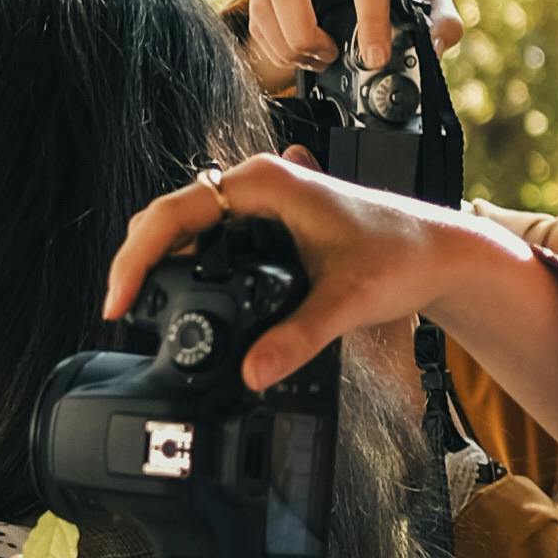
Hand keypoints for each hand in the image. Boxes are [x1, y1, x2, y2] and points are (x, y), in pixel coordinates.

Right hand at [100, 149, 461, 386]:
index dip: (137, 259)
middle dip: (138, 264)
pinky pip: (208, 238)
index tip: (118, 302)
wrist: (439, 252)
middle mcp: (257, 183)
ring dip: (159, 265)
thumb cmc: (402, 254)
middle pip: (168, 217)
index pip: (173, 213)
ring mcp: (260, 202)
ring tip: (140, 312)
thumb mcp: (347, 300)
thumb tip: (252, 373)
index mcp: (265, 183)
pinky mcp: (267, 223)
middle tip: (121, 315)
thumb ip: (298, 337)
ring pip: (185, 227)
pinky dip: (186, 267)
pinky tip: (181, 299)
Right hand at [238, 0, 455, 106]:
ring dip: (287, 41)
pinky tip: (297, 53)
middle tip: (328, 57)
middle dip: (305, 32)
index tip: (376, 58)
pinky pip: (256, 11)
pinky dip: (274, 43)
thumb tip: (438, 43)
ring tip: (314, 59)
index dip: (371, 19)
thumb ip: (441, 13)